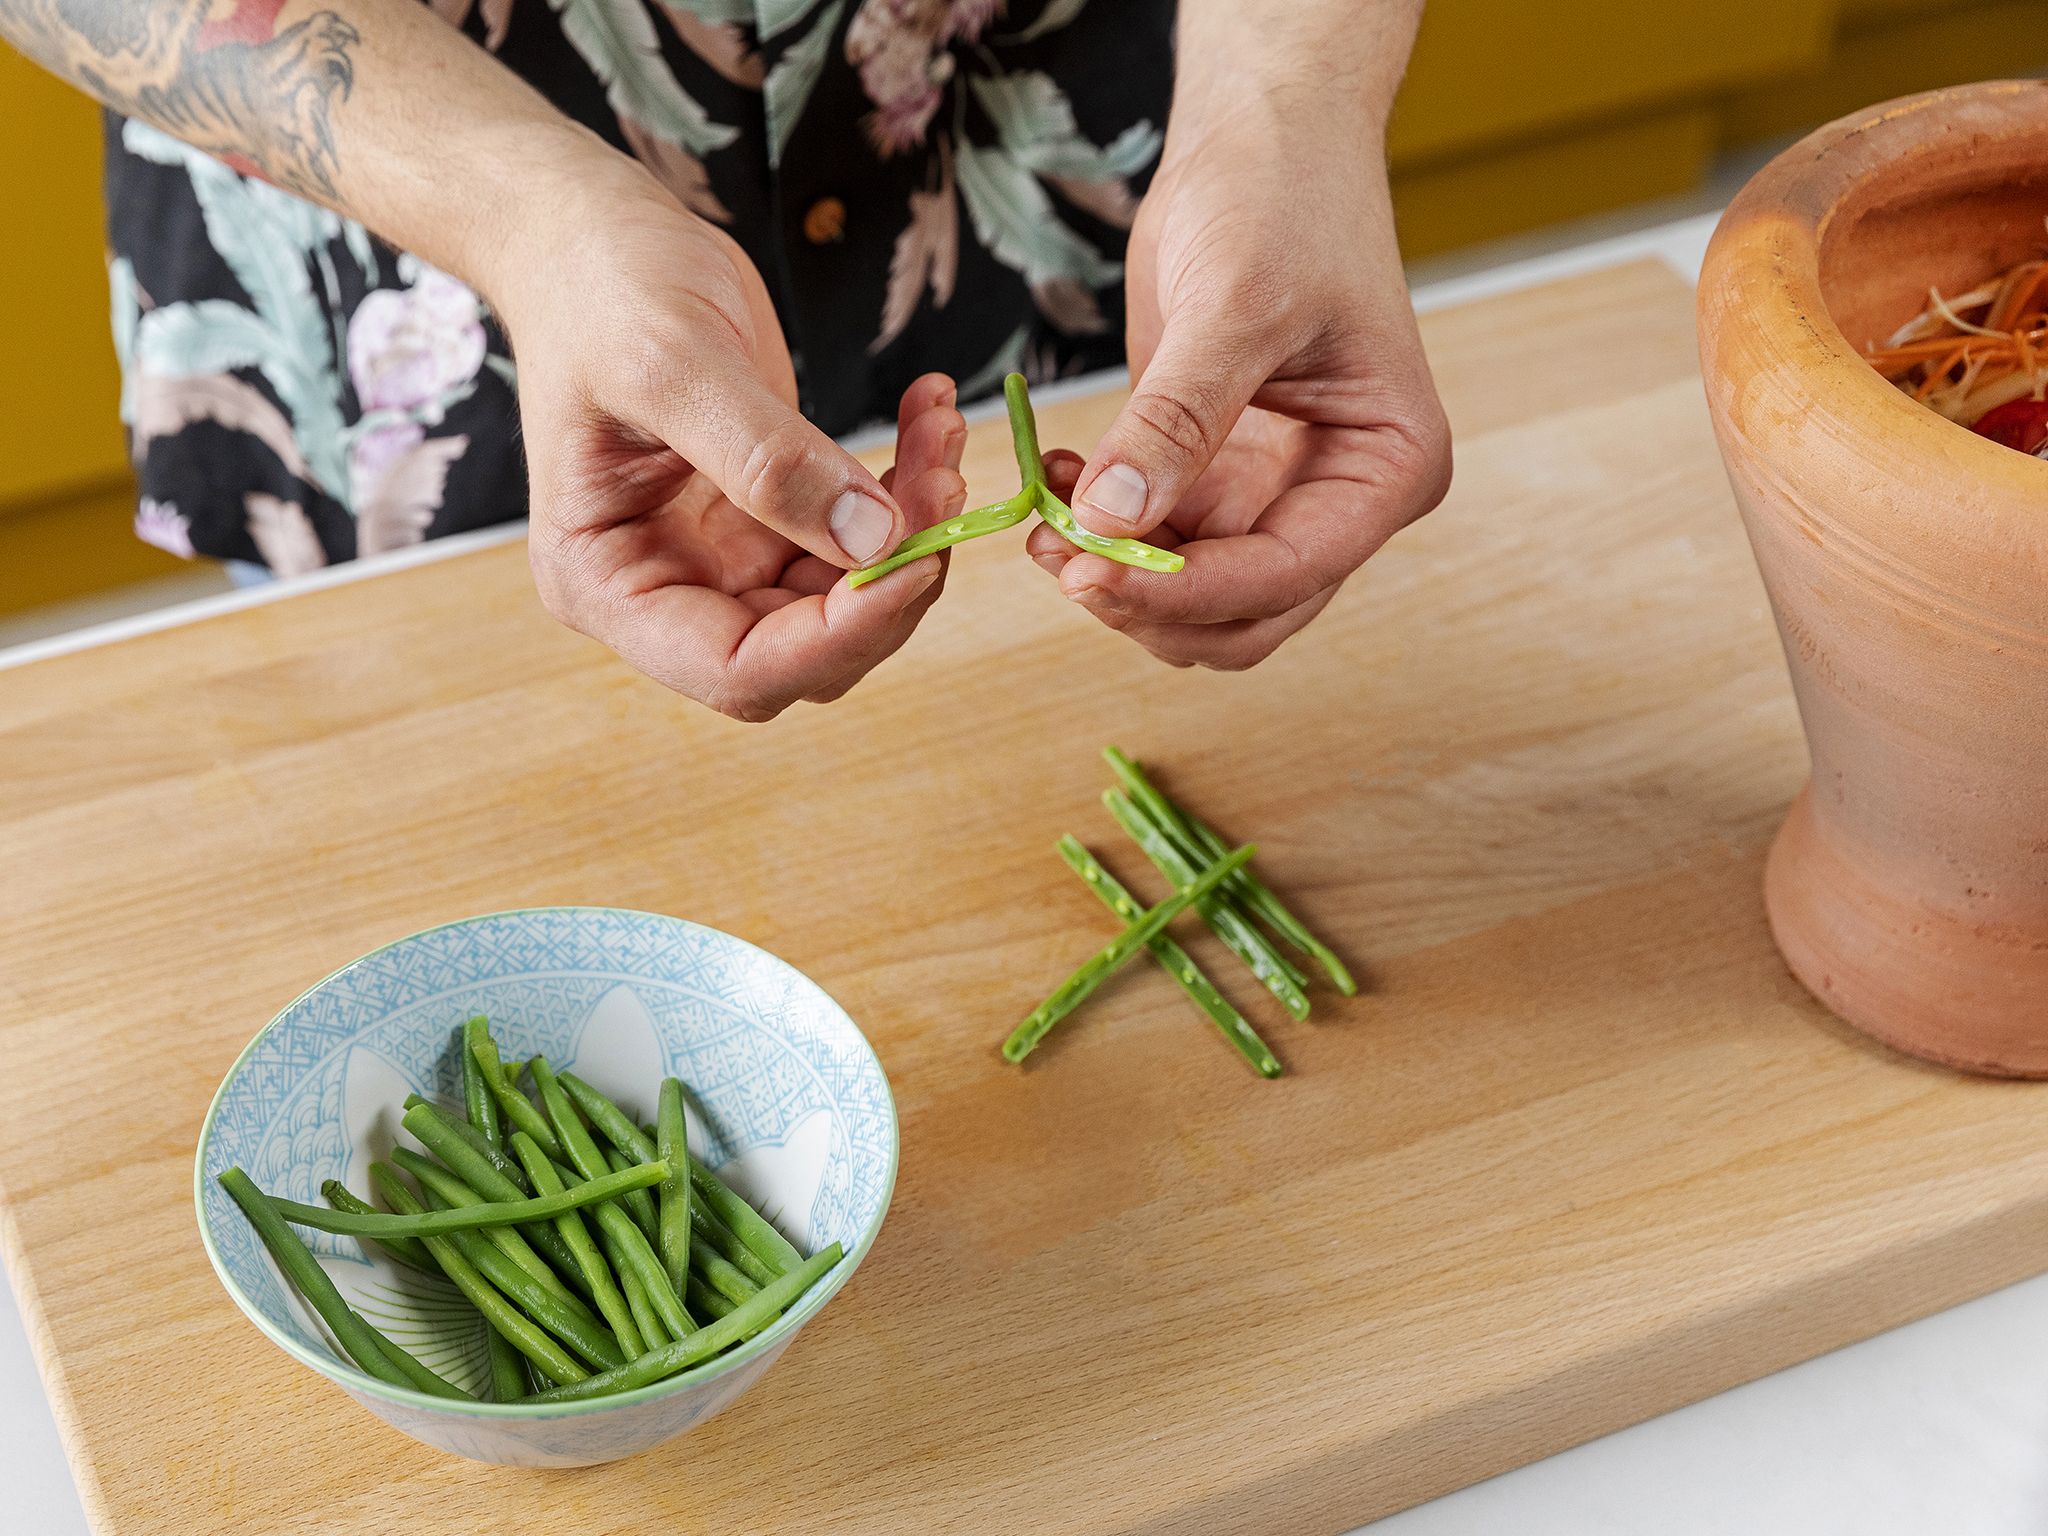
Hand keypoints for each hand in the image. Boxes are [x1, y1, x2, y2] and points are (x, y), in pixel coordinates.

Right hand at [492, 161, 965, 719]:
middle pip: (809, 651)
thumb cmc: (600, 291)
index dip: (838, 637)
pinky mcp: (769, 524)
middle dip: (892, 578)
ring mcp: (721, 563)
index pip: (739, 670)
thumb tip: (875, 540)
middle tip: (946, 478)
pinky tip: (927, 419)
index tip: (918, 560)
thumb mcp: (674, 363)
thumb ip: (769, 459)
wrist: (590, 237)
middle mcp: (665, 593)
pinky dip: (907, 490)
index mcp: (607, 586)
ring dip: (915, 530)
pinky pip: (859, 542)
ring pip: (850, 602)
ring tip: (940, 429)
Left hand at [1027, 104, 1451, 669]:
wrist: (1261, 138)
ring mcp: (1274, 495)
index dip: (1190, 592)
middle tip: (1060, 560)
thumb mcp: (1233, 308)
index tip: (1093, 575)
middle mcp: (1339, 500)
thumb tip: (1110, 521)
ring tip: (1046, 518)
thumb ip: (1176, 421)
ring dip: (1117, 577)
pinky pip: (1154, 544)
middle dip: (1151, 603)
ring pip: (1192, 598)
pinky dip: (1100, 534)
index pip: (1290, 574)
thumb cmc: (1282, 200)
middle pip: (1244, 615)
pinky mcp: (1213, 477)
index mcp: (1388, 470)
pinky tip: (1057, 481)